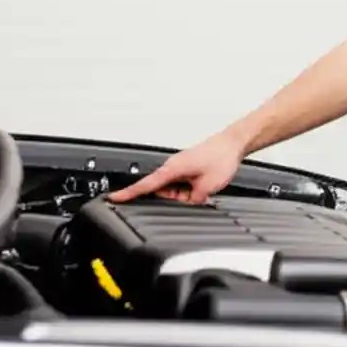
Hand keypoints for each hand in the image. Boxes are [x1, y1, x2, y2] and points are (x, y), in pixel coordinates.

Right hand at [106, 132, 245, 204]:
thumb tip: (188, 202)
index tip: (113, 198)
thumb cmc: (221, 158)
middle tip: (194, 193)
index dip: (128, 193)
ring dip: (186, 193)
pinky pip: (183, 182)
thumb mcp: (207, 187)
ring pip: (174, 188)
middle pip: (162, 190)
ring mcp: (180, 165)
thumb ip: (192, 200)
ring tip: (203, 185)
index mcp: (171, 169)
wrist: (233, 144)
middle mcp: (172, 166)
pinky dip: (191, 187)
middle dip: (175, 197)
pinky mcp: (187, 165)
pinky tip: (204, 183)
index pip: (145, 185)